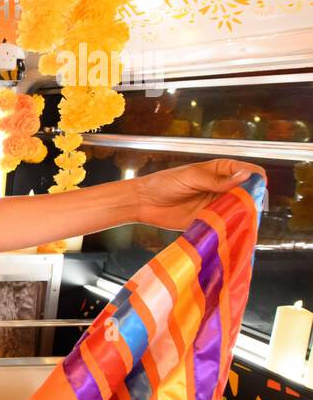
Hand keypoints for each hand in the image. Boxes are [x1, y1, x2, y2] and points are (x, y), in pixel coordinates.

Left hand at [134, 159, 264, 229]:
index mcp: (222, 170)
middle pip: (250, 193)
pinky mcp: (211, 221)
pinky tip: (230, 228)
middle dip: (251, 201)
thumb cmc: (165, 183)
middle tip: (245, 208)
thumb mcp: (192, 177)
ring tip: (236, 218)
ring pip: (241, 210)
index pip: (251, 172)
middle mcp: (224, 187)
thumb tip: (246, 176)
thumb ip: (217, 180)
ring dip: (243, 215)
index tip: (252, 190)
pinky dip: (231, 226)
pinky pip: (227, 224)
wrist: (144, 202)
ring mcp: (219, 205)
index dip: (256, 180)